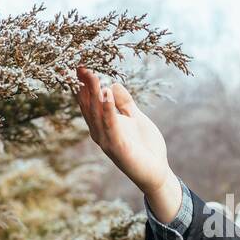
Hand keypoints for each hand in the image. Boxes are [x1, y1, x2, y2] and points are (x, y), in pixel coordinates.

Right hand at [74, 67, 178, 216]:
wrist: (157, 172)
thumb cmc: (146, 147)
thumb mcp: (135, 119)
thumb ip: (125, 103)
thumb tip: (113, 84)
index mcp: (102, 126)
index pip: (90, 103)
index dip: (86, 86)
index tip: (82, 67)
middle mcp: (99, 133)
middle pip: (90, 106)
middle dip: (86, 86)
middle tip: (82, 67)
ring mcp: (107, 141)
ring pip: (96, 114)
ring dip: (95, 94)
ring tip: (93, 76)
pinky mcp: (118, 147)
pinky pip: (111, 124)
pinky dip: (108, 108)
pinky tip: (107, 93)